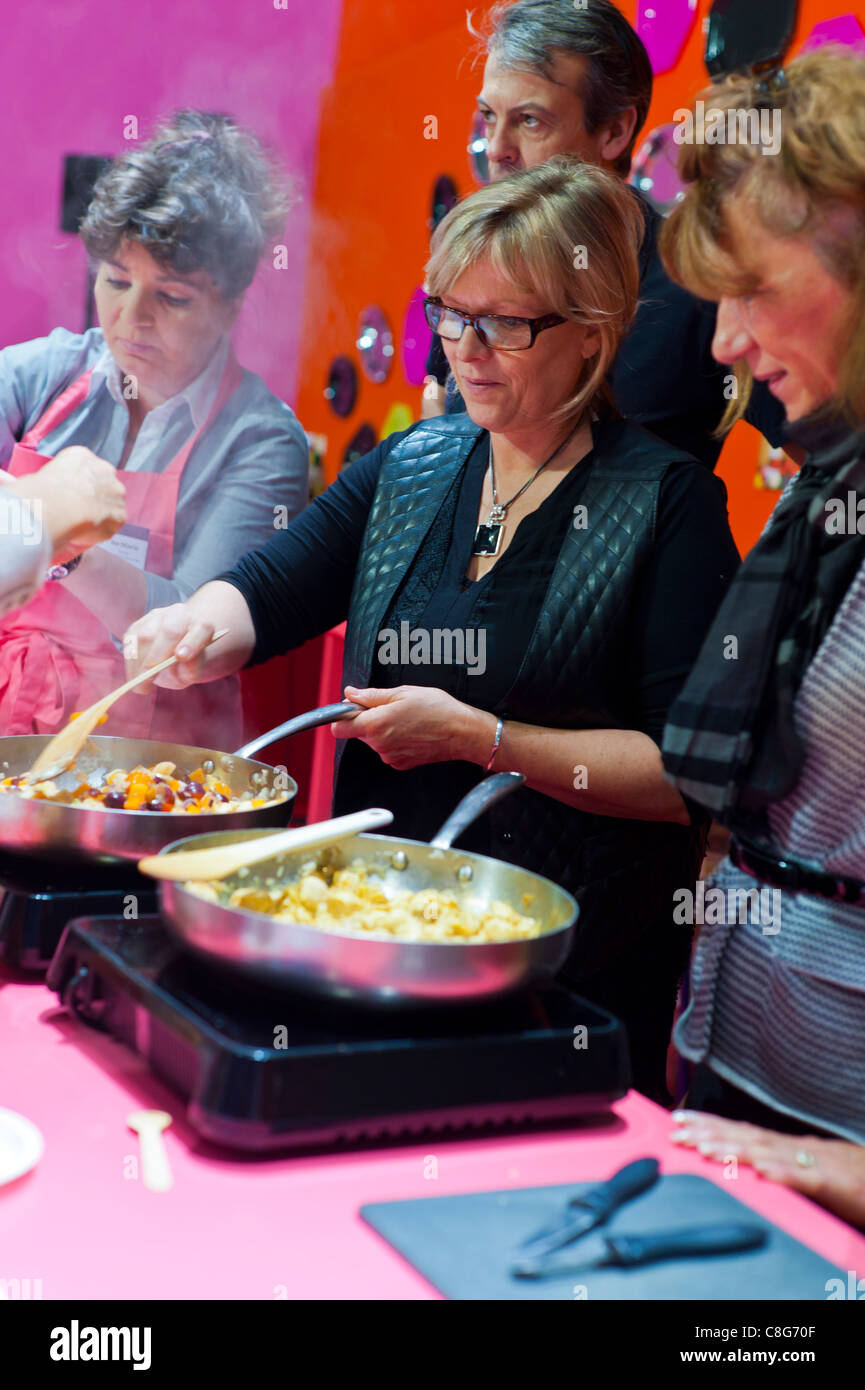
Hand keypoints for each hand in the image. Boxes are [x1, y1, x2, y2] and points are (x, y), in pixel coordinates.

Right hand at [13, 446, 125, 560]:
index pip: (82, 470)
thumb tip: (3, 478)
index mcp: (81, 455)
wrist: (58, 506)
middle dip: (92, 497)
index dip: (75, 486)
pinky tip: (88, 533)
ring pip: (110, 504)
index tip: (66, 498)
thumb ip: (20, 478)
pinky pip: (112, 523)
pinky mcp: (120, 512)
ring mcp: (115, 491)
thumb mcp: (31, 477)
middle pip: (101, 484)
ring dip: (99, 514)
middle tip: (76, 514)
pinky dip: (103, 531)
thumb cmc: (39, 491)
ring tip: (81, 526)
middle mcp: (104, 468)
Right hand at [123, 603, 216, 692]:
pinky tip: (134, 675)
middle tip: (147, 680)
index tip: (181, 657)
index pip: (201, 629)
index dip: (192, 642)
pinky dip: (130, 660)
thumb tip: (181, 658)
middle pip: (169, 630)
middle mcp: (180, 615)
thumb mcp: (192, 671)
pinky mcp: (138, 624)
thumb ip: (192, 667)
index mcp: (201, 626)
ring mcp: (157, 616)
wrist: (172, 655)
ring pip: (145, 635)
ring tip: (140, 683)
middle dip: (156, 656)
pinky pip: (130, 640)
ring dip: (139, 661)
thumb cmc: (186, 665)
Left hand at [335, 685, 492, 769]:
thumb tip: (350, 694)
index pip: (339, 727)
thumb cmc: (438, 710)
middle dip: (368, 719)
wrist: (463, 733)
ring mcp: (390, 756)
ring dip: (384, 729)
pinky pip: (388, 749)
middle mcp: (379, 744)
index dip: (343, 715)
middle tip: (392, 707)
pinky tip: (412, 731)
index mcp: (376, 724)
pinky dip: (395, 740)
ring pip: (375, 740)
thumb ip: (371, 695)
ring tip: (407, 719)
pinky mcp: (400, 764)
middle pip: (358, 732)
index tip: (353, 707)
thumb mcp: (403, 692)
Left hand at [671, 1110, 864, 1229]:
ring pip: (767, 1153)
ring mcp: (812, 1163)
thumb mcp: (808, 1170)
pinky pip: (804, 1179)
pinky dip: (781, 1173)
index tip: (680, 1120)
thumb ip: (779, 1168)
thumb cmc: (852, 1178)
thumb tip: (749, 1168)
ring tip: (705, 1149)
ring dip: (734, 1150)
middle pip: (745, 1138)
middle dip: (708, 1134)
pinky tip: (761, 1171)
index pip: (741, 1132)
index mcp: (787, 1147)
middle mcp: (794, 1149)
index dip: (709, 1125)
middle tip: (677, 1132)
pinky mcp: (832, 1183)